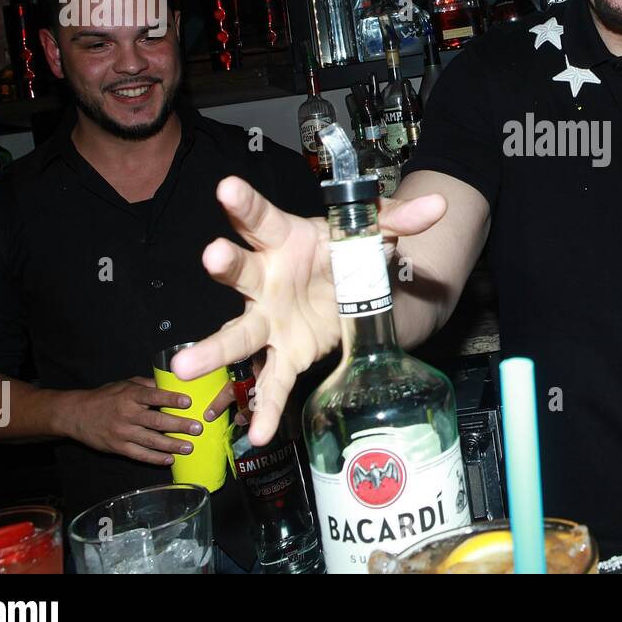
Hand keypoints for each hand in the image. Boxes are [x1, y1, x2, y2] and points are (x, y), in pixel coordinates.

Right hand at [66, 377, 204, 466]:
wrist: (76, 415)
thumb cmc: (106, 396)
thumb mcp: (126, 384)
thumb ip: (148, 385)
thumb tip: (173, 383)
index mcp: (130, 396)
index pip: (153, 396)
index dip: (171, 399)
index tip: (188, 402)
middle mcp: (126, 414)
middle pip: (156, 421)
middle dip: (178, 426)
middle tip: (197, 428)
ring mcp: (122, 433)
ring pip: (150, 441)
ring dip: (171, 445)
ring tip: (189, 447)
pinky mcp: (117, 447)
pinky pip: (139, 454)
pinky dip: (155, 458)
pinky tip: (170, 459)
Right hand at [172, 176, 445, 445]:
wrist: (347, 288)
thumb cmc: (343, 251)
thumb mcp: (371, 232)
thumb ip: (400, 219)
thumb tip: (438, 205)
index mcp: (285, 240)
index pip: (262, 218)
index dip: (245, 203)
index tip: (227, 189)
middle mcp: (267, 279)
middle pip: (242, 271)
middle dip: (225, 265)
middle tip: (211, 256)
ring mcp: (270, 319)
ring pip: (240, 333)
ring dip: (213, 349)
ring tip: (184, 366)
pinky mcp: (284, 352)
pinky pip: (271, 381)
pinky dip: (265, 407)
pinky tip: (257, 432)